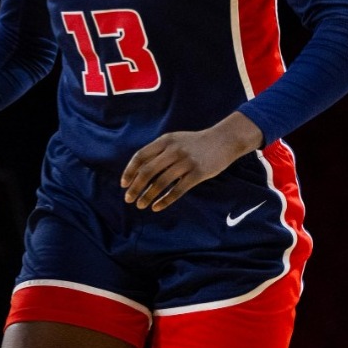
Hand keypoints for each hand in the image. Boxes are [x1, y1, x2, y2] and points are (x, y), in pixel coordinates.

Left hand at [121, 113, 262, 210]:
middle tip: (129, 199)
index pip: (140, 157)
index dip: (129, 171)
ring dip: (148, 196)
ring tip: (141, 205)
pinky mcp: (198, 173)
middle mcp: (173, 150)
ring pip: (160, 183)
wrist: (223, 140)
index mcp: (165, 141)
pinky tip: (156, 207)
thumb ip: (158, 152)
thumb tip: (138, 172)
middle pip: (147, 171)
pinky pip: (177, 190)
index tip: (124, 185)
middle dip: (135, 187)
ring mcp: (186, 162)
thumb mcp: (174, 140)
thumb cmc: (195, 143)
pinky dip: (164, 200)